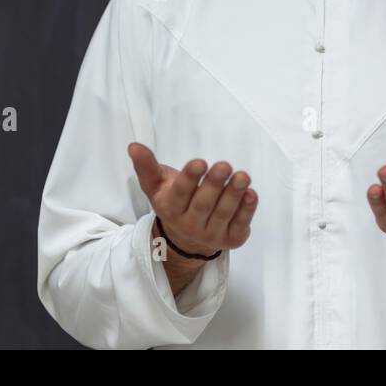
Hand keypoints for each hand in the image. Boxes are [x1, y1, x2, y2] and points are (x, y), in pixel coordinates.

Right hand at [127, 142, 257, 256]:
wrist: (186, 240)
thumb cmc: (175, 202)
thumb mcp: (157, 185)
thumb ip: (147, 166)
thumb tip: (133, 146)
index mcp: (170, 208)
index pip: (180, 193)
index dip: (190, 178)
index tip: (200, 162)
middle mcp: (189, 224)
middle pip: (203, 204)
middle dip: (214, 185)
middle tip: (224, 166)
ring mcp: (211, 234)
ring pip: (223, 214)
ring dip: (234, 195)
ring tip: (243, 177)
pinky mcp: (231, 239)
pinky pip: (239, 224)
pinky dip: (246, 210)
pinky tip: (251, 194)